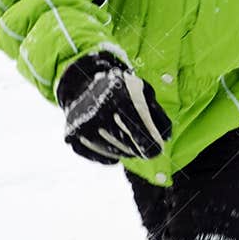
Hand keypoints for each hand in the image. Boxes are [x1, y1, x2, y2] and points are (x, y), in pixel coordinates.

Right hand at [56, 52, 171, 163]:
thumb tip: (166, 138)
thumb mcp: (143, 91)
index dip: (149, 143)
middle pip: (126, 142)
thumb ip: (157, 113)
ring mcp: (82, 124)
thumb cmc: (122, 89)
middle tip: (148, 152)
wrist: (84, 83)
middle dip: (140, 149)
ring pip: (112, 151)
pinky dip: (109, 156)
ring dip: (127, 152)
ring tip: (133, 147)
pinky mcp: (71, 136)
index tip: (157, 150)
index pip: (137, 128)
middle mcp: (97, 110)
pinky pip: (97, 155)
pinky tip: (117, 149)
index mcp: (118, 96)